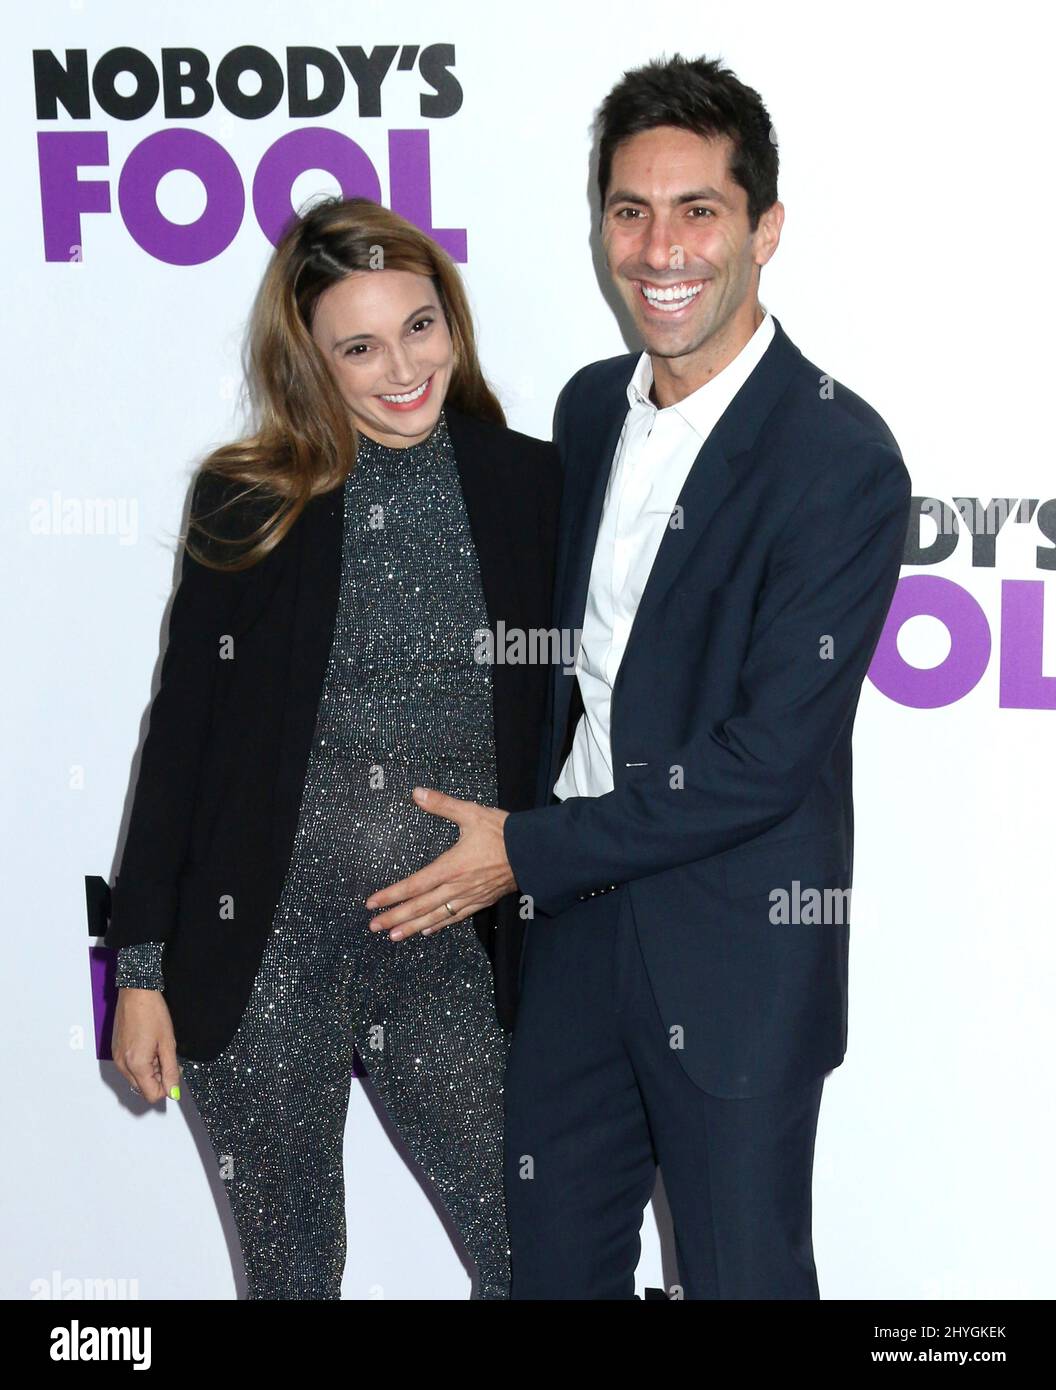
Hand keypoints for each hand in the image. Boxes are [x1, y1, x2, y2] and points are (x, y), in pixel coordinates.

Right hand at [112, 988, 181, 1103]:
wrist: (136, 993)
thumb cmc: (152, 1013)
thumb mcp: (168, 1043)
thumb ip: (171, 1070)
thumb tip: (174, 1092)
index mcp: (136, 1065)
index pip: (151, 1095)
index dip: (166, 1087)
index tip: (174, 1072)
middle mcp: (123, 1065)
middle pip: (142, 1088)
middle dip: (158, 1078)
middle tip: (167, 1057)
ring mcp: (117, 1058)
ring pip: (136, 1079)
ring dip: (150, 1071)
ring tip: (157, 1048)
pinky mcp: (116, 1051)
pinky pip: (129, 1067)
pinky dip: (141, 1063)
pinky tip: (148, 1045)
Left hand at [364, 786, 515, 939]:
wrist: (534, 852)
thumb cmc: (503, 833)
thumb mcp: (471, 813)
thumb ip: (442, 804)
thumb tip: (417, 793)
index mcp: (451, 866)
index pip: (414, 885)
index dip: (391, 895)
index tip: (372, 903)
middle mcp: (457, 886)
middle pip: (420, 906)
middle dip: (395, 918)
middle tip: (374, 926)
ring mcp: (469, 897)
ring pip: (435, 916)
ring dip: (413, 927)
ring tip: (394, 936)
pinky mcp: (481, 901)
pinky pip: (456, 917)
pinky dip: (439, 925)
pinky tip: (428, 930)